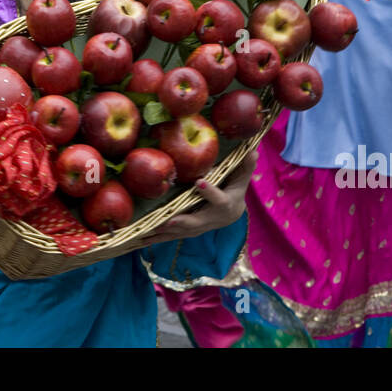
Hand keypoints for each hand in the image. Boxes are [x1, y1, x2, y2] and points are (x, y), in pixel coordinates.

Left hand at [139, 149, 254, 244]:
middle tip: (168, 219)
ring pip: (180, 232)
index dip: (209, 192)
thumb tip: (253, 151)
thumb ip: (245, 167)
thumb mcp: (241, 179)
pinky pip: (170, 236)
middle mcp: (211, 219)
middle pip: (196, 222)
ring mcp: (198, 228)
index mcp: (225, 205)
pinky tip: (139, 239)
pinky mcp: (187, 231)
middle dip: (181, 222)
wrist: (232, 214)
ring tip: (145, 233)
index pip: (218, 199)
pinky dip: (155, 238)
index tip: (199, 182)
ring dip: (163, 233)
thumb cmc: (235, 190)